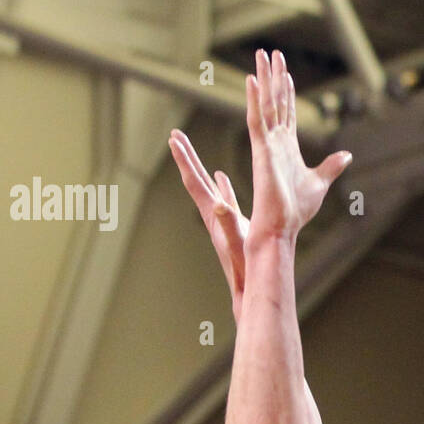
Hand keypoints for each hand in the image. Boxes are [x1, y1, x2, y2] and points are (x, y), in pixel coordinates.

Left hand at [168, 129, 248, 323]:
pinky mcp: (234, 225)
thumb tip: (220, 204)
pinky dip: (222, 185)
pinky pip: (225, 198)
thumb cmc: (245, 270)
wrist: (249, 289)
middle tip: (175, 135)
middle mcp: (213, 215)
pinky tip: (221, 177)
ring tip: (191, 151)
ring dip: (200, 168)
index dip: (185, 160)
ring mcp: (222, 220)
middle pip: (195, 180)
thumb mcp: (238, 244)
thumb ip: (229, 224)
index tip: (174, 139)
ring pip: (208, 187)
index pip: (195, 182)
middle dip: (186, 156)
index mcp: (213, 215)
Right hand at [245, 48, 349, 243]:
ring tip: (261, 55)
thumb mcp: (320, 182)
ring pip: (265, 104)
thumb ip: (331, 166)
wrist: (282, 227)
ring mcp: (267, 144)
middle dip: (273, 77)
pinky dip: (255, 100)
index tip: (286, 73)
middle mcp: (275, 141)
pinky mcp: (261, 151)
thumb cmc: (296, 210)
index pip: (287, 112)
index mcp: (288, 148)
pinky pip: (256, 120)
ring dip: (263, 79)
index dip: (287, 92)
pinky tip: (253, 81)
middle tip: (270, 53)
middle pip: (274, 101)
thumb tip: (347, 155)